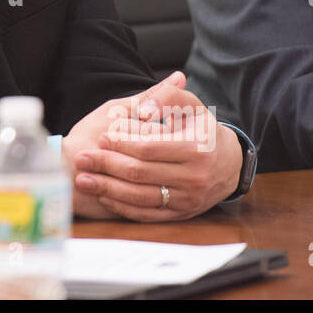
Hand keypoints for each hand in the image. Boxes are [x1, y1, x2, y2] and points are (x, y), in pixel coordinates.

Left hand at [62, 71, 193, 218]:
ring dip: (108, 189)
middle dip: (106, 165)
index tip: (101, 138)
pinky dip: (123, 207)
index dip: (122, 144)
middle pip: (140, 173)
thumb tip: (143, 110)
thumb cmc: (203, 130)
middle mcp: (193, 177)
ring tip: (83, 180)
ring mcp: (187, 199)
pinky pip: (148, 214)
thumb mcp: (192, 106)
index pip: (149, 148)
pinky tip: (104, 196)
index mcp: (196, 149)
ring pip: (140, 197)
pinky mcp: (181, 214)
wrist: (230, 164)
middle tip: (82, 158)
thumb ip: (166, 97)